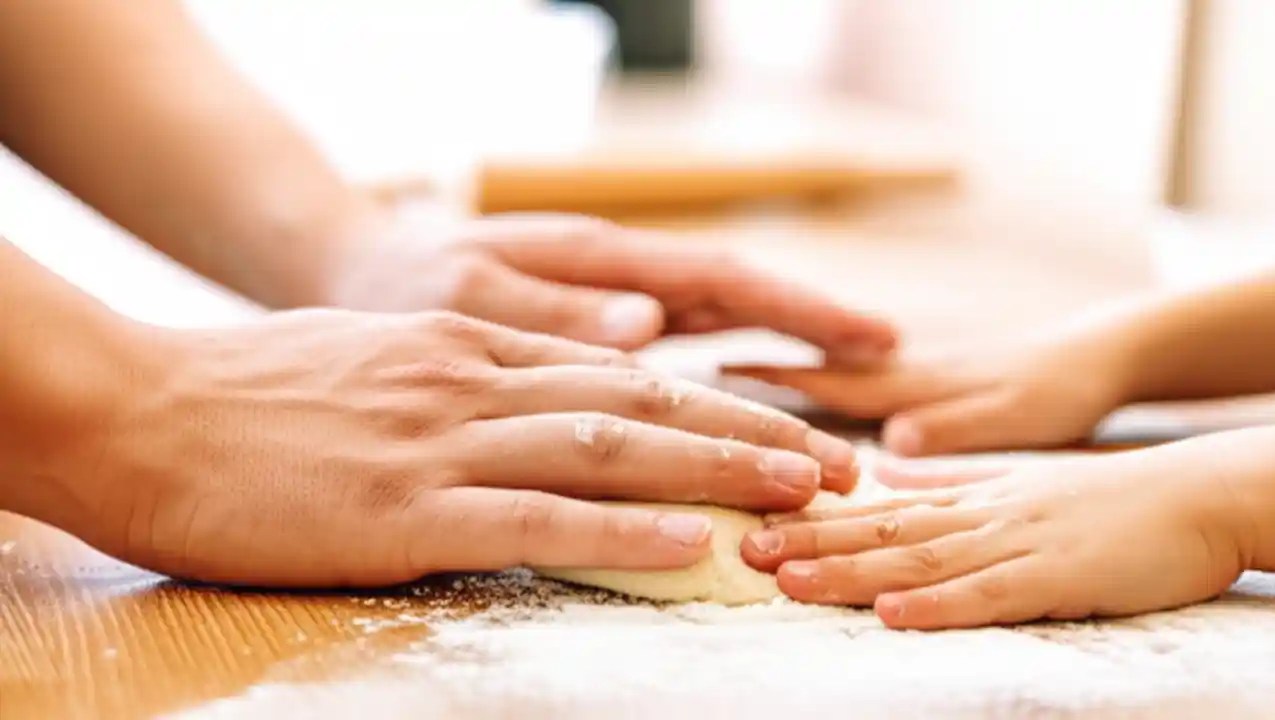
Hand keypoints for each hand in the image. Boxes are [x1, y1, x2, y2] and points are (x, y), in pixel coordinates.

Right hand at [60, 310, 857, 587]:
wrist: (139, 410)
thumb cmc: (252, 399)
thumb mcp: (377, 369)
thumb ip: (460, 389)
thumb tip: (528, 424)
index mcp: (471, 351)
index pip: (623, 374)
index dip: (716, 401)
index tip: (787, 426)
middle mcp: (474, 382)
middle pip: (644, 402)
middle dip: (753, 429)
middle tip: (840, 460)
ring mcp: (441, 442)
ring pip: (611, 449)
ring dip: (719, 471)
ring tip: (805, 492)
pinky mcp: (399, 507)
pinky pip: (532, 517)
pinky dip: (619, 532)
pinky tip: (688, 544)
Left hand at [324, 211, 895, 358]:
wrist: (352, 269)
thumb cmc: (398, 280)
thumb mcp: (457, 292)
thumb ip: (549, 311)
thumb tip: (649, 323)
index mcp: (593, 257)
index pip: (719, 277)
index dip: (798, 308)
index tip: (868, 336)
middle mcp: (614, 274)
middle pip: (735, 299)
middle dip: (810, 332)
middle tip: (887, 368)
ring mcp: (608, 299)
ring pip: (714, 322)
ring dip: (778, 352)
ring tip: (845, 390)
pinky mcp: (595, 328)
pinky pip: (676, 350)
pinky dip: (724, 368)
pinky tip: (753, 400)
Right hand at [728, 326, 1133, 455]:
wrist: (1101, 355)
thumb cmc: (1060, 388)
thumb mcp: (1015, 415)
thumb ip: (953, 427)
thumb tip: (890, 442)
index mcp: (915, 385)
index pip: (829, 380)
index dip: (775, 378)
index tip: (720, 367)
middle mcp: (903, 376)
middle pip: (819, 374)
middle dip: (765, 371)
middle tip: (708, 366)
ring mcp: (914, 376)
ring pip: (837, 377)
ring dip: (789, 377)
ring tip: (742, 375)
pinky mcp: (929, 384)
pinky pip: (863, 386)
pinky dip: (829, 383)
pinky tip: (818, 395)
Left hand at [739, 432, 1274, 628]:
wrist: (1198, 495)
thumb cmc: (1108, 500)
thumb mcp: (1016, 482)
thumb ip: (950, 481)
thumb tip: (888, 476)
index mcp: (971, 498)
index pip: (881, 508)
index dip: (818, 519)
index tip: (760, 522)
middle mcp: (982, 516)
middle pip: (885, 531)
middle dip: (814, 544)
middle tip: (748, 549)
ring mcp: (1018, 543)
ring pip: (922, 560)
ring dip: (854, 572)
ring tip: (792, 581)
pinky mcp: (1059, 576)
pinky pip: (992, 594)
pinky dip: (941, 606)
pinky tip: (895, 612)